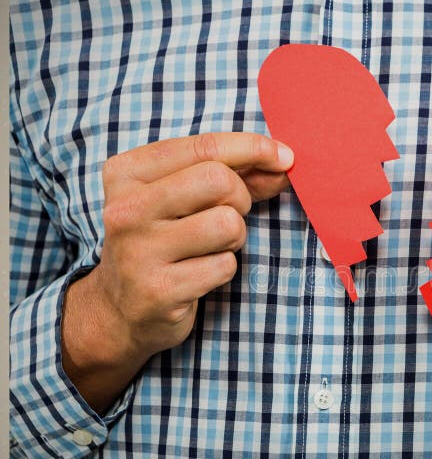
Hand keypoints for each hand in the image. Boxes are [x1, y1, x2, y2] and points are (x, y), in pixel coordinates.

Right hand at [62, 132, 292, 411]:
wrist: (121, 310)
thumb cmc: (164, 241)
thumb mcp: (184, 197)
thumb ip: (232, 174)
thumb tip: (282, 163)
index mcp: (127, 173)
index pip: (204, 147)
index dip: (254, 148)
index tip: (284, 157)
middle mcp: (126, 209)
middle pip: (219, 180)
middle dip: (240, 197)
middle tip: (228, 215)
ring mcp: (139, 251)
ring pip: (227, 223)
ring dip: (235, 236)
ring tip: (211, 247)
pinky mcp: (158, 290)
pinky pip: (225, 265)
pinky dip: (224, 269)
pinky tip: (198, 274)